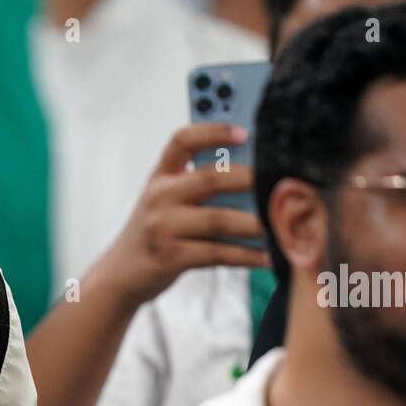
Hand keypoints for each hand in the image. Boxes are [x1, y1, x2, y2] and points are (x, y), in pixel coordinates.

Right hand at [91, 123, 271, 306]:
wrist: (121, 274)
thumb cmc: (155, 233)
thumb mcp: (166, 201)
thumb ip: (197, 185)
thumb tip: (255, 176)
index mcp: (161, 176)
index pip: (183, 140)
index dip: (213, 131)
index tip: (245, 132)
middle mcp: (159, 197)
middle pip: (211, 179)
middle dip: (252, 180)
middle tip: (283, 184)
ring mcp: (163, 227)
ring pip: (219, 220)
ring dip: (256, 224)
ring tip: (281, 224)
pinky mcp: (171, 257)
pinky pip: (218, 253)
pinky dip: (246, 256)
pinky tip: (267, 255)